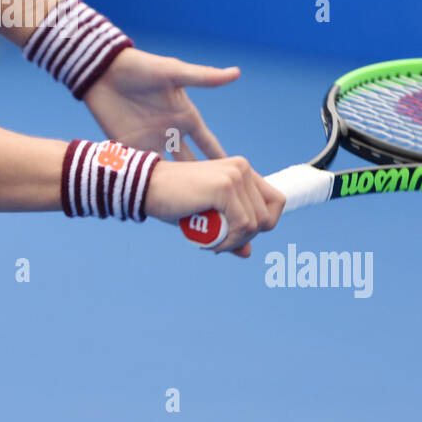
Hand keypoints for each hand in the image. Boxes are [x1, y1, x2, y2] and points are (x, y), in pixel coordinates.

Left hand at [82, 48, 281, 256]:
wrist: (101, 71)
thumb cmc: (139, 67)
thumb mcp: (172, 73)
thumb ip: (203, 77)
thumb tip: (236, 73)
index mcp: (186, 118)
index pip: (212, 147)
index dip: (226, 165)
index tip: (246, 184)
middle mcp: (172, 134)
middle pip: (196, 167)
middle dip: (210, 188)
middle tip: (225, 208)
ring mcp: (151, 142)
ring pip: (171, 175)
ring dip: (181, 193)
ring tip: (195, 214)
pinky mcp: (130, 147)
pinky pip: (145, 172)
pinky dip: (153, 188)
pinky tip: (161, 208)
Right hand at [143, 155, 284, 255]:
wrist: (146, 188)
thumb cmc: (173, 202)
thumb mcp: (205, 218)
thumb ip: (229, 231)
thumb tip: (248, 252)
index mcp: (241, 170)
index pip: (275, 202)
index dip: (262, 224)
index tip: (236, 234)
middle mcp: (242, 168)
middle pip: (267, 217)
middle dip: (244, 238)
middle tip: (216, 242)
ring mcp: (235, 175)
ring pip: (256, 224)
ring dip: (233, 242)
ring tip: (208, 241)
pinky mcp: (225, 187)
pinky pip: (243, 226)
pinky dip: (228, 241)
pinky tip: (208, 242)